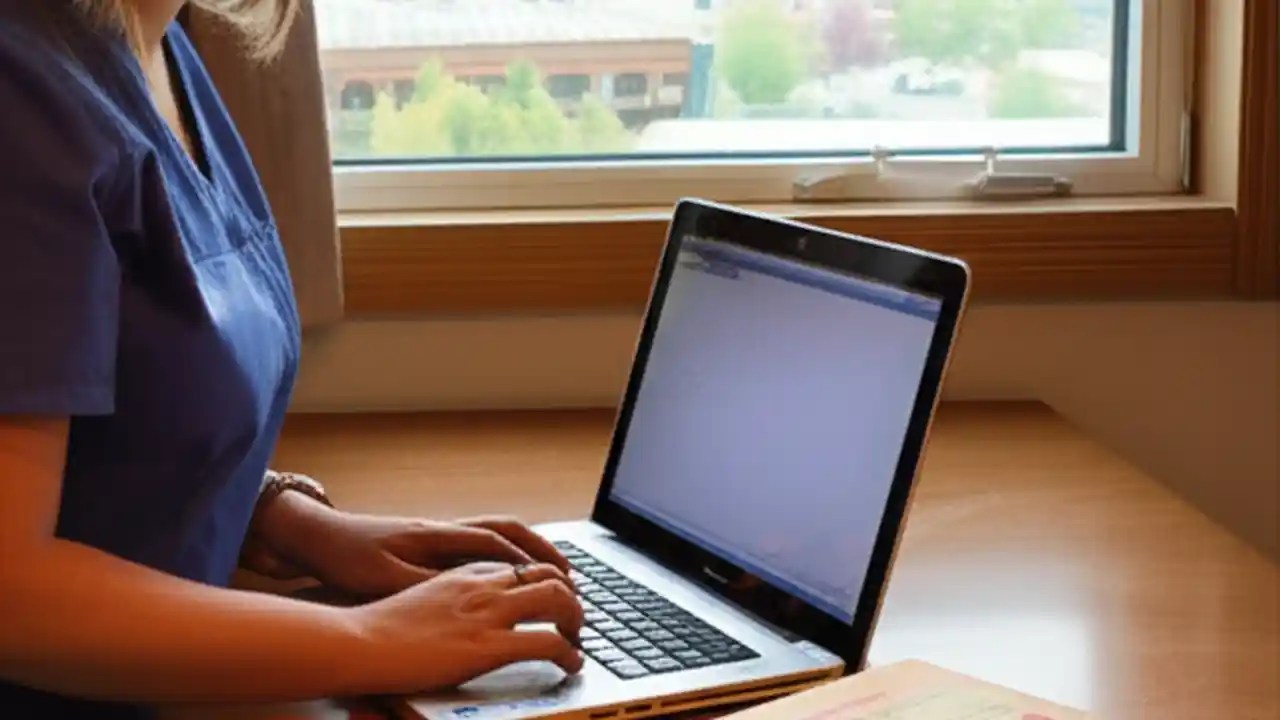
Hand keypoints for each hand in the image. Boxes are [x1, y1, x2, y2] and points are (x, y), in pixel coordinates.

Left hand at [251, 491, 569, 597]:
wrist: (315, 535)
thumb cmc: (347, 556)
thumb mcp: (385, 578)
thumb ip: (428, 586)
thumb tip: (469, 592)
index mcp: (437, 536)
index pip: (496, 542)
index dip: (530, 562)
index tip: (557, 581)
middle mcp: (444, 529)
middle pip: (506, 530)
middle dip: (542, 549)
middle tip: (570, 573)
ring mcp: (437, 534)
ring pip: (495, 534)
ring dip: (526, 549)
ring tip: (551, 570)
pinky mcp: (428, 543)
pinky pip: (479, 542)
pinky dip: (503, 554)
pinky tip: (508, 573)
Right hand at [349, 562, 583, 693]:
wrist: (356, 641)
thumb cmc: (376, 628)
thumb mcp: (419, 598)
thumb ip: (448, 600)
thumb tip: (460, 616)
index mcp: (465, 573)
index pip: (522, 565)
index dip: (547, 581)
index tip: (556, 598)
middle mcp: (483, 585)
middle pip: (548, 574)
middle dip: (570, 596)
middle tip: (574, 620)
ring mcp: (487, 612)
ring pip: (558, 599)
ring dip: (576, 621)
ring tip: (577, 641)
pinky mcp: (488, 645)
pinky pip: (547, 643)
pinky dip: (568, 653)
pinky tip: (571, 665)